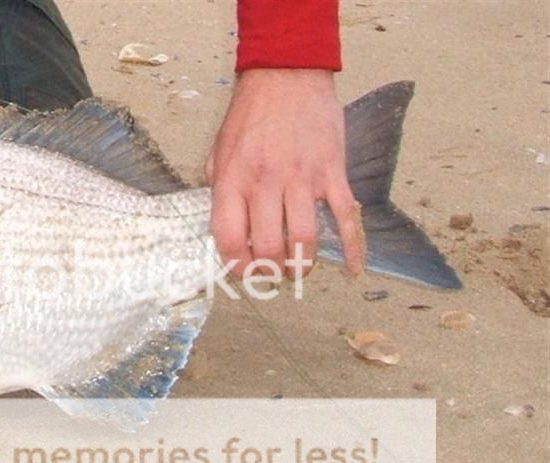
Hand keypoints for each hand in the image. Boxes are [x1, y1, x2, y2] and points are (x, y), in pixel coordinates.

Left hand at [207, 69, 363, 278]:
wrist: (286, 75)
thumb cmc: (250, 114)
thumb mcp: (218, 151)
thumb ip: (220, 189)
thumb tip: (224, 226)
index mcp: (233, 180)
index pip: (230, 239)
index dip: (237, 265)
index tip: (244, 272)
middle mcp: (266, 183)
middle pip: (269, 247)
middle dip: (271, 272)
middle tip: (274, 275)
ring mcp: (302, 179)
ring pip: (305, 240)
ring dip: (303, 265)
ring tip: (299, 270)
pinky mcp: (332, 172)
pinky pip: (346, 217)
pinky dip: (353, 247)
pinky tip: (354, 267)